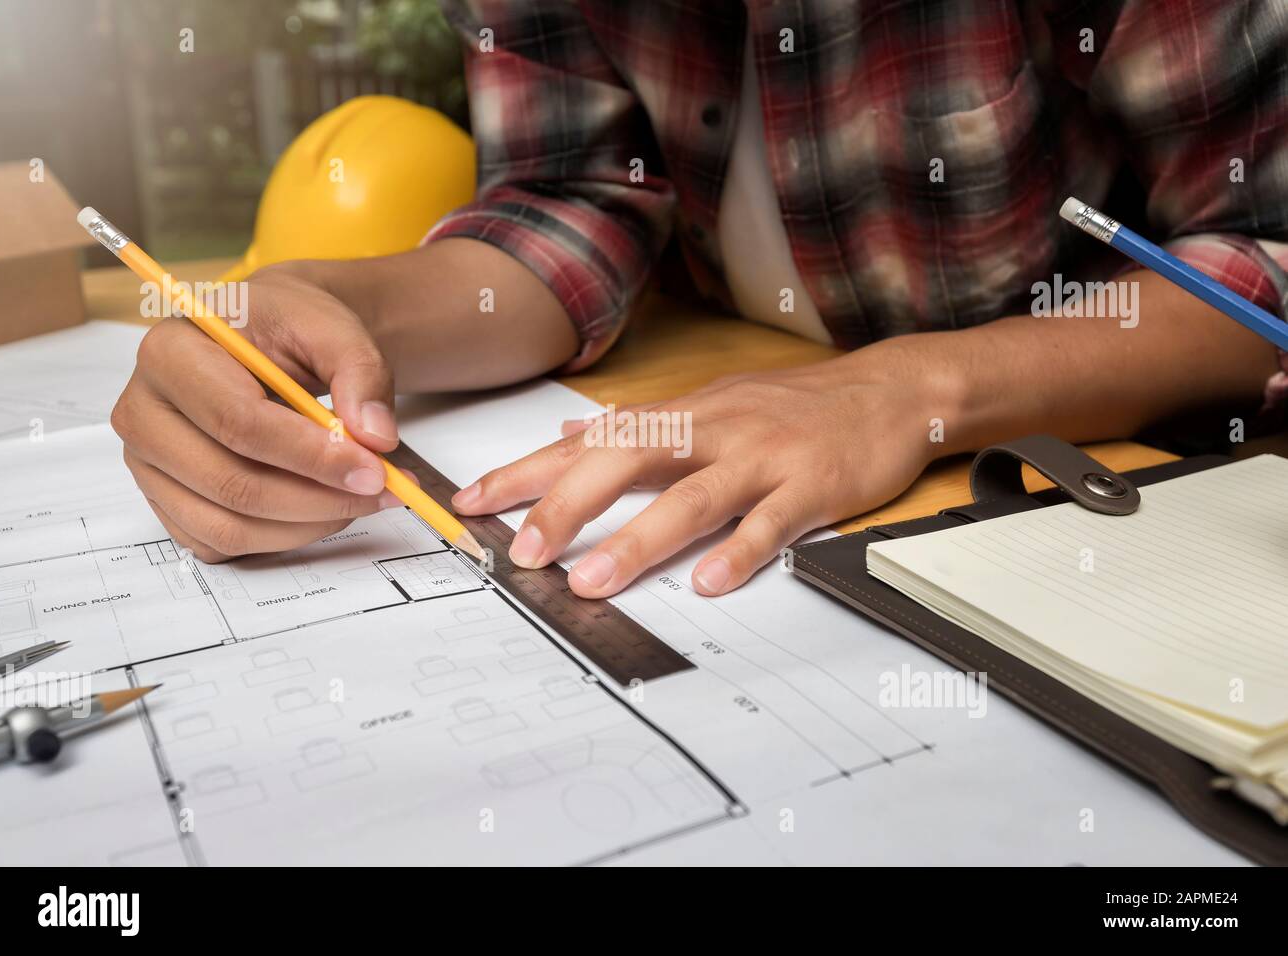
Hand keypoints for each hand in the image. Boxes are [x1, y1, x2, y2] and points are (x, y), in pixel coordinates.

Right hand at [112, 264, 406, 562]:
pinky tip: (320, 506)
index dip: (312, 456)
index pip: (239, 423)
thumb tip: (376, 437)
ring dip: (308, 524)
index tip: (373, 470)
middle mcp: (142, 412)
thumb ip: (361, 372)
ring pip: (229, 525)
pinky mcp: (166, 503)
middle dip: (318, 498)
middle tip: (382, 491)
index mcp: (169, 352)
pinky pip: (224, 544)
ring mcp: (147, 465)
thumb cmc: (286, 329)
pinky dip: (284, 537)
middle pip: (232, 483)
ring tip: (359, 497)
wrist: (261, 341)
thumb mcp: (332, 326)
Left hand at [451, 350, 953, 596]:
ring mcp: (762, 457)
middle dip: (569, 504)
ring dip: (639, 540)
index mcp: (683, 415)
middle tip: (524, 553)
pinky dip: (740, 552)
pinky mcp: (812, 487)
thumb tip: (566, 431)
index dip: (529, 470)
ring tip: (594, 582)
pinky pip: (771, 523)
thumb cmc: (791, 404)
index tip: (473, 503)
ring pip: (692, 496)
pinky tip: (709, 583)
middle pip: (628, 460)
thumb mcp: (707, 401)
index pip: (591, 440)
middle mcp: (712, 430)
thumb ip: (637, 422)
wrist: (889, 390)